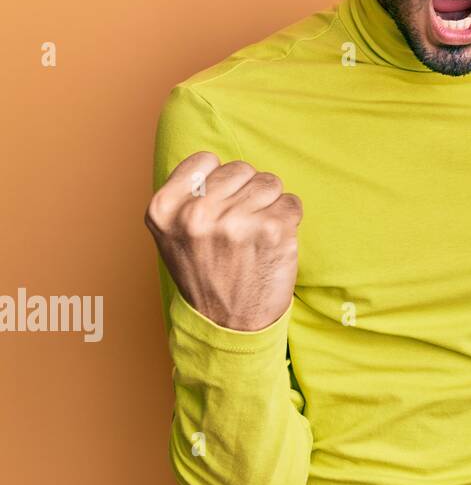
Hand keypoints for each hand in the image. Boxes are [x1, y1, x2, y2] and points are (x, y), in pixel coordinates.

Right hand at [145, 152, 301, 330]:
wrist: (228, 325)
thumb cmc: (205, 273)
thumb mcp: (173, 235)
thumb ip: (188, 196)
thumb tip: (216, 162)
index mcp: (164, 209)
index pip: (205, 160)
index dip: (218, 181)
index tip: (218, 206)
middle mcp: (196, 213)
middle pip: (241, 169)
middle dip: (246, 193)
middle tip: (238, 229)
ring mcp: (236, 221)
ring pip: (270, 183)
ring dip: (268, 206)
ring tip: (253, 237)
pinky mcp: (272, 230)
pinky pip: (291, 203)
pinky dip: (288, 220)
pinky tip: (270, 244)